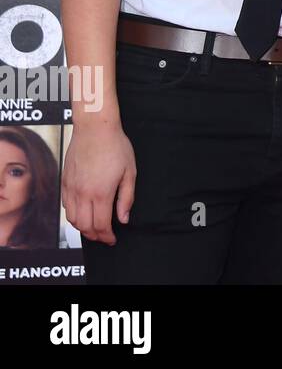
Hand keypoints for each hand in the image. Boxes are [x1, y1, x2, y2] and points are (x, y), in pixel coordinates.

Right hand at [62, 118, 135, 245]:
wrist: (94, 128)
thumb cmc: (115, 146)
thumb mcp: (130, 172)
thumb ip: (126, 198)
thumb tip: (123, 218)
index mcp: (100, 193)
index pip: (100, 225)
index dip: (107, 237)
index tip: (112, 239)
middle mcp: (82, 193)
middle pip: (84, 227)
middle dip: (95, 236)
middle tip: (105, 237)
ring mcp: (71, 188)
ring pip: (72, 219)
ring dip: (83, 228)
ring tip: (94, 227)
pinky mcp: (65, 181)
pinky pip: (65, 206)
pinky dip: (73, 215)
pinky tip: (83, 212)